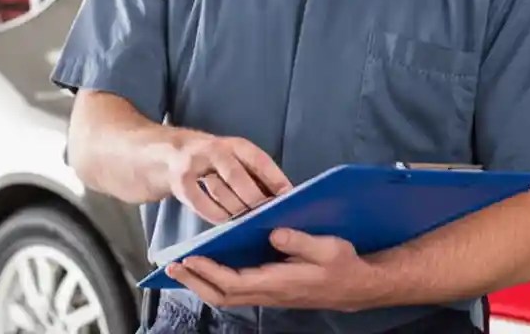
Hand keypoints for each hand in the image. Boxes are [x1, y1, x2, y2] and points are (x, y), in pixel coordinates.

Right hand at [165, 134, 292, 223]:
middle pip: (238, 177)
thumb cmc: (212, 161)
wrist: (168, 153)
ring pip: (220, 192)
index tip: (288, 197)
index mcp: (235, 144)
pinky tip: (226, 222)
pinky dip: (216, 215)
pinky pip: (202, 204)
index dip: (274, 178)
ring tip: (248, 223)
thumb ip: (254, 174)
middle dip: (254, 199)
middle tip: (266, 217)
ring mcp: (194, 166)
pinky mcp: (180, 183)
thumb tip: (283, 197)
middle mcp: (214, 150)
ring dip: (236, 210)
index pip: (259, 160)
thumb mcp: (233, 158)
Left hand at [166, 228, 382, 311]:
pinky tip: (206, 268)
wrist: (358, 286)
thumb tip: (272, 232)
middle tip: (171, 266)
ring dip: (202, 283)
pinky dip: (216, 281)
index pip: (234, 282)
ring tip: (182, 267)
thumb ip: (299, 241)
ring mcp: (268, 294)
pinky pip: (236, 290)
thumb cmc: (344, 265)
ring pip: (227, 295)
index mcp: (279, 282)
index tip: (188, 259)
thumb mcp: (328, 248)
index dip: (208, 272)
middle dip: (195, 282)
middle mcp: (269, 292)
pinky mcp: (270, 290)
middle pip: (222, 295)